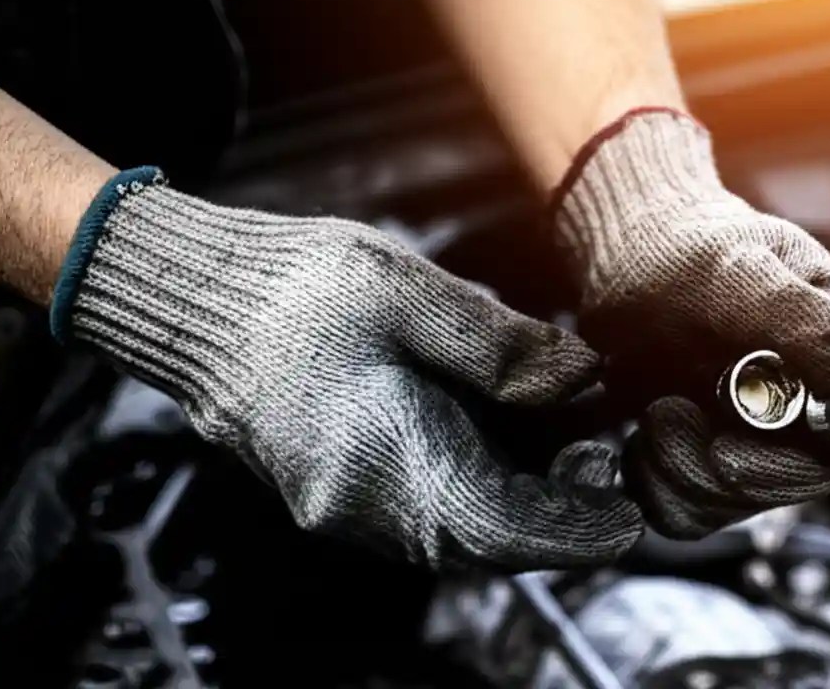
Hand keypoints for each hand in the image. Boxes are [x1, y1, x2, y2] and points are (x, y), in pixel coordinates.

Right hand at [52, 167, 642, 569]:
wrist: (197, 301)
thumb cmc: (292, 291)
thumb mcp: (411, 295)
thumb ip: (506, 347)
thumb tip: (583, 376)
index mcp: (391, 472)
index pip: (512, 532)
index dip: (583, 528)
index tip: (632, 514)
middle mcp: (369, 513)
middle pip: (494, 538)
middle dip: (560, 505)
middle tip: (602, 447)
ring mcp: (350, 509)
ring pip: (464, 527)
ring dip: (524, 493)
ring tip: (566, 432)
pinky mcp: (343, 491)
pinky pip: (429, 507)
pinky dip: (482, 480)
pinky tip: (506, 427)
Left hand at [553, 111, 829, 537]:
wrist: (627, 256)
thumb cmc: (685, 249)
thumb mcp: (736, 270)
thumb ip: (803, 319)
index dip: (795, 466)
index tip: (725, 449)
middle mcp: (819, 402)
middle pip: (795, 486)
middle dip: (720, 473)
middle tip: (666, 417)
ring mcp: (768, 436)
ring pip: (739, 507)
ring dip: (680, 475)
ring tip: (653, 412)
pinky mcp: (717, 458)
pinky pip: (695, 512)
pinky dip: (656, 487)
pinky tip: (638, 439)